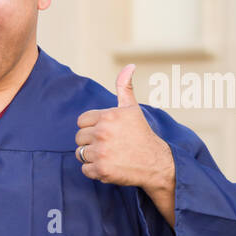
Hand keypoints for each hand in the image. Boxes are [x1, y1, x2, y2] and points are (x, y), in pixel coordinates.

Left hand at [75, 64, 174, 193]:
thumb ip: (124, 87)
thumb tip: (129, 66)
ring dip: (91, 156)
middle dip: (91, 142)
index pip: (81, 122)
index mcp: (108, 116)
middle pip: (79, 138)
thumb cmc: (141, 134)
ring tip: (110, 155)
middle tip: (109, 145)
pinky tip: (110, 166)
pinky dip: (94, 170)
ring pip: (80, 153)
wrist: (156, 163)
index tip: (106, 132)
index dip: (92, 127)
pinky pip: (85, 169)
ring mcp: (101, 152)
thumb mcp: (132, 109)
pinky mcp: (101, 170)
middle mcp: (103, 133)